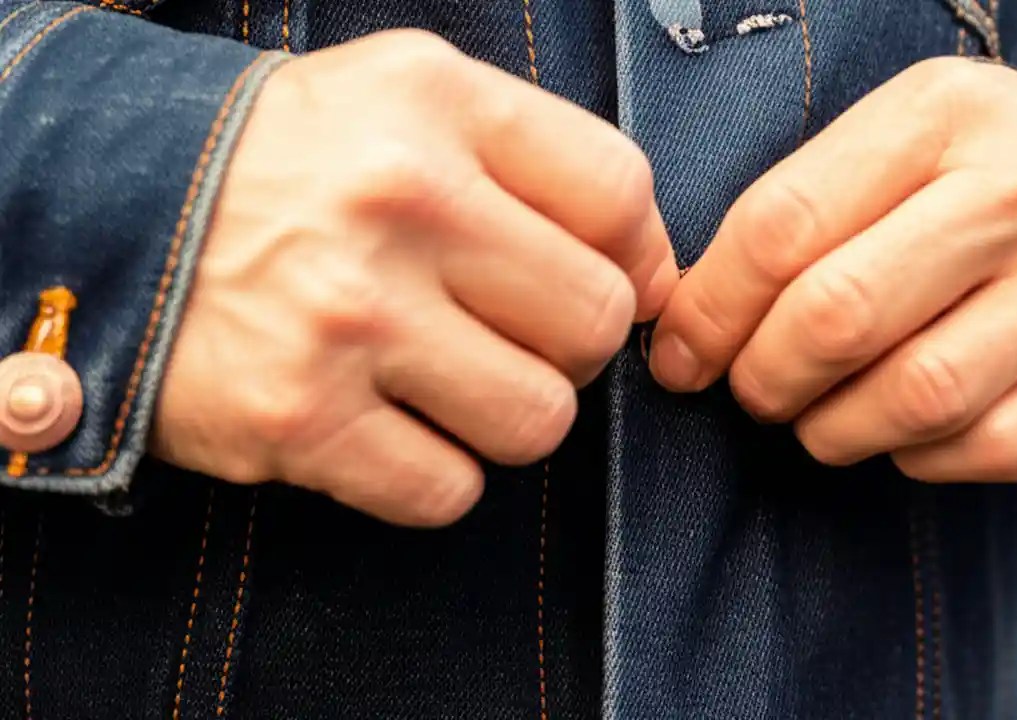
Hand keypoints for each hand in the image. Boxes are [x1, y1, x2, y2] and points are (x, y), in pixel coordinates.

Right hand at [152, 31, 677, 524]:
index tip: (608, 280)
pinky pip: (447, 490)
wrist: (112, 213)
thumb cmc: (293, 165)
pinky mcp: (297, 418)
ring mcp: (346, 315)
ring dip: (510, 415)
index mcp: (437, 106)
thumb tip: (658, 270)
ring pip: (539, 419)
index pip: (618, 195)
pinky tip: (395, 428)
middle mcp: (397, 201)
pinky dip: (438, 475)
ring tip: (452, 382)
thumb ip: (538, 160)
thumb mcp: (407, 101)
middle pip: (597, 320)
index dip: (639, 256)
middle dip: (573, 345)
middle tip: (514, 334)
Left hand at [650, 57, 1016, 480]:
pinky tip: (902, 432)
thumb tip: (688, 322)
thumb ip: (800, 212)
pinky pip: (988, 450)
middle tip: (753, 389)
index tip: (681, 355)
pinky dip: (917, 459)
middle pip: (842, 316)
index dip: (710, 310)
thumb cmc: (991, 171)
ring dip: (835, 429)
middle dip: (765, 377)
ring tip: (820, 416)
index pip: (783, 226)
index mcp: (949, 113)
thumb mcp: (900, 141)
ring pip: (917, 397)